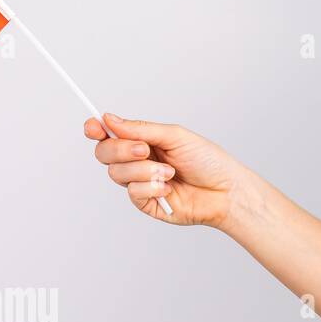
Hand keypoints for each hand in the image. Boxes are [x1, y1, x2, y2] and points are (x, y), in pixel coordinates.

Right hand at [83, 113, 243, 227]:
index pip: (108, 134)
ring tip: (169, 172)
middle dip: (120, 149)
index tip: (94, 126)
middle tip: (144, 149)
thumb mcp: (174, 136)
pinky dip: (152, 187)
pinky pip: (132, 192)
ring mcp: (138, 182)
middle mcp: (135, 161)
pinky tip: (169, 188)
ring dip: (144, 170)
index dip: (95, 129)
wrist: (226, 191)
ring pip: (116, 173)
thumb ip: (140, 128)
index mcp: (141, 141)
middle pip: (104, 153)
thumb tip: (109, 119)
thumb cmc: (207, 160)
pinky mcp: (144, 202)